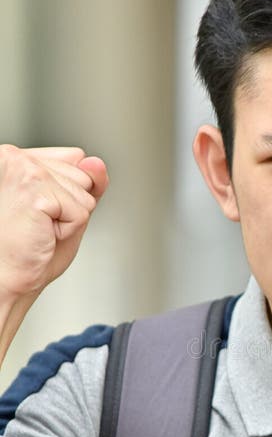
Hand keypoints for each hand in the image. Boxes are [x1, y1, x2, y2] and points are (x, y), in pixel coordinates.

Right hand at [0, 145, 107, 300]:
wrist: (5, 280)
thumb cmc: (25, 252)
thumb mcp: (65, 210)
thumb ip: (85, 184)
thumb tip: (97, 163)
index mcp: (17, 159)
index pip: (75, 159)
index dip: (70, 193)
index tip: (41, 213)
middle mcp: (15, 157)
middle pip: (83, 174)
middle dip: (71, 206)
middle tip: (39, 226)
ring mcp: (24, 170)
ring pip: (85, 192)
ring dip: (69, 220)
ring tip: (39, 230)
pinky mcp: (35, 191)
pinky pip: (81, 211)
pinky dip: (69, 230)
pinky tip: (41, 234)